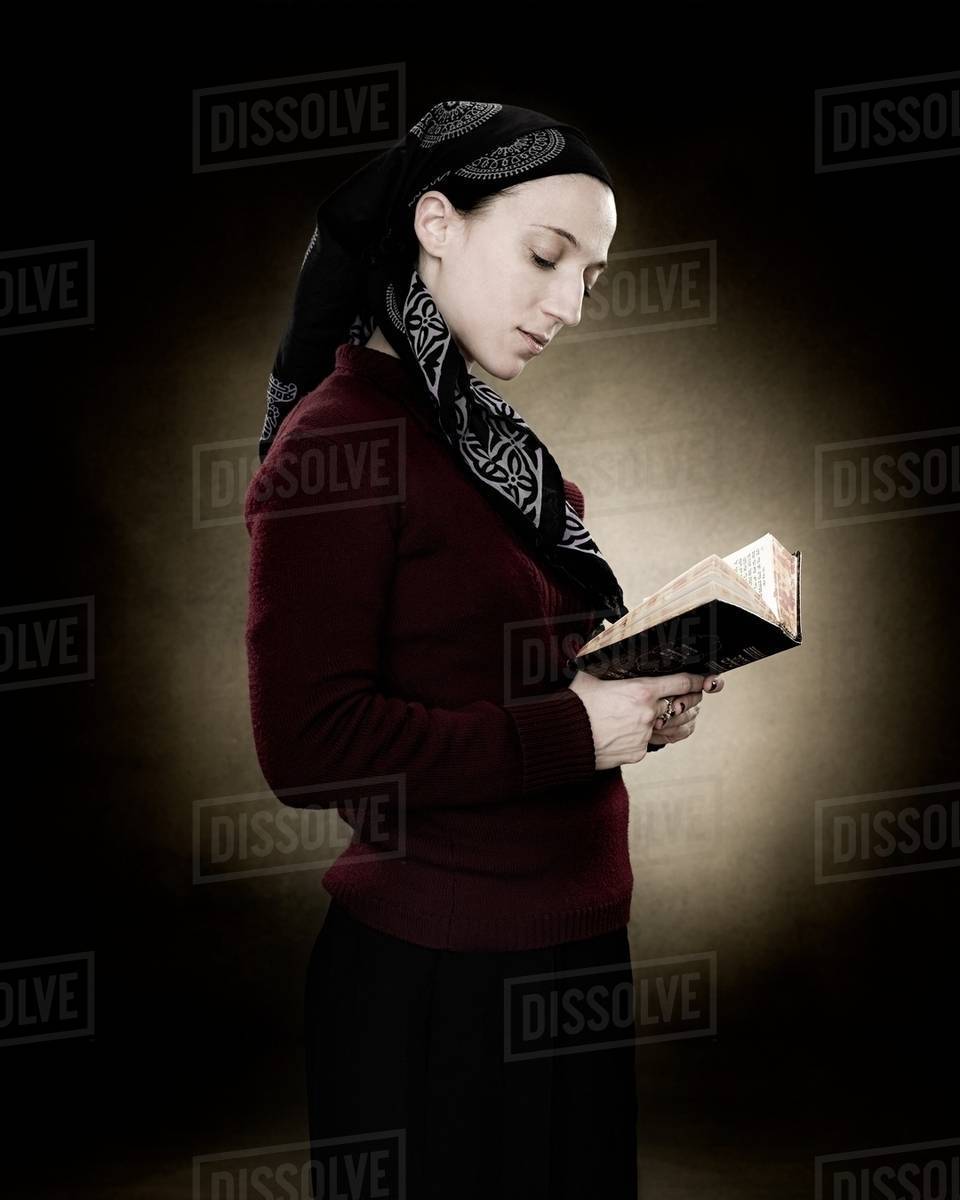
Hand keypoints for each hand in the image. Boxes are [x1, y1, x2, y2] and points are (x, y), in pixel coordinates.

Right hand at [568, 670, 723, 769]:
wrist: (566, 737)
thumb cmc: (576, 705)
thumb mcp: (589, 675)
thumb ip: (601, 657)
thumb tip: (599, 633)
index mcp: (641, 691)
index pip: (681, 683)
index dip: (698, 680)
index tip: (707, 678)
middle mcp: (648, 713)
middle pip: (684, 705)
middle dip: (692, 699)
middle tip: (695, 695)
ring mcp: (645, 735)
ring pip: (675, 726)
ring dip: (683, 719)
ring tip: (686, 713)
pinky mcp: (639, 752)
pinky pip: (654, 742)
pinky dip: (655, 735)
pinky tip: (660, 730)